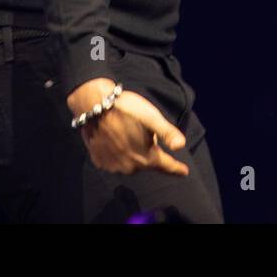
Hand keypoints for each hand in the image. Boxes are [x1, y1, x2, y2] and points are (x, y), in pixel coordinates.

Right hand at [66, 78, 189, 175]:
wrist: (92, 104)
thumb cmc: (125, 108)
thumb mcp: (151, 117)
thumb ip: (167, 133)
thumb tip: (181, 145)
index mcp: (146, 158)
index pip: (166, 166)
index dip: (176, 168)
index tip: (184, 172)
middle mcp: (130, 168)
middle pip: (146, 163)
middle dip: (149, 153)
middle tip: (143, 133)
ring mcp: (113, 166)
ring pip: (130, 163)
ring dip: (132, 154)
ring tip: (127, 135)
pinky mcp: (99, 161)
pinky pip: (114, 161)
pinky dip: (117, 154)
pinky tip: (114, 140)